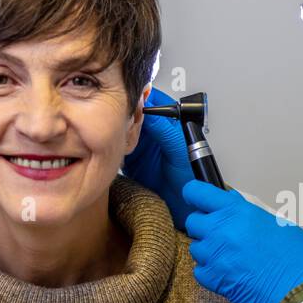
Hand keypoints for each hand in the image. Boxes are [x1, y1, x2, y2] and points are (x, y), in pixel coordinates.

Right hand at [122, 87, 193, 229]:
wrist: (184, 206)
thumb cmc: (192, 179)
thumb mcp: (178, 150)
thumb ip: (165, 129)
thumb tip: (150, 108)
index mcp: (170, 125)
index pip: (154, 102)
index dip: (141, 97)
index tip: (129, 96)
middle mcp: (155, 133)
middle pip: (135, 112)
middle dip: (126, 110)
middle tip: (116, 110)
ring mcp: (142, 145)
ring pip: (125, 127)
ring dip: (118, 126)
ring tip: (112, 124)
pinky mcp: (131, 160)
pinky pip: (118, 146)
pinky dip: (113, 143)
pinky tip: (111, 142)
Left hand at [182, 179, 302, 302]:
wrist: (300, 291)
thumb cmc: (297, 258)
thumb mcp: (277, 223)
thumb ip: (248, 212)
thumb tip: (234, 206)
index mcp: (237, 211)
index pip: (197, 192)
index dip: (195, 195)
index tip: (197, 200)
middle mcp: (221, 230)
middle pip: (192, 222)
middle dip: (204, 227)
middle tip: (222, 234)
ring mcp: (215, 255)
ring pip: (196, 248)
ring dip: (209, 251)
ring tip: (231, 257)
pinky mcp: (213, 279)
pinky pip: (199, 271)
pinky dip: (211, 273)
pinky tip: (229, 273)